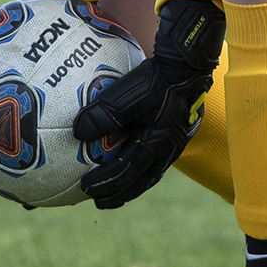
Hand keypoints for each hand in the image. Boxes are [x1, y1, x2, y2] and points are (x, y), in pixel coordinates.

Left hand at [72, 0, 225, 208]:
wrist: (188, 64)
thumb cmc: (158, 79)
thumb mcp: (128, 95)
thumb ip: (104, 114)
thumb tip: (78, 132)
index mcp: (157, 144)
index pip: (128, 173)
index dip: (107, 184)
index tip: (86, 190)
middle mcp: (169, 148)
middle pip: (143, 180)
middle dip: (121, 193)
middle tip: (100, 201)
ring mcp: (175, 140)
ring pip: (151, 170)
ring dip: (132, 181)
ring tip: (115, 186)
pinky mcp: (176, 130)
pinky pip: (155, 154)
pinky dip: (140, 162)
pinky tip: (130, 154)